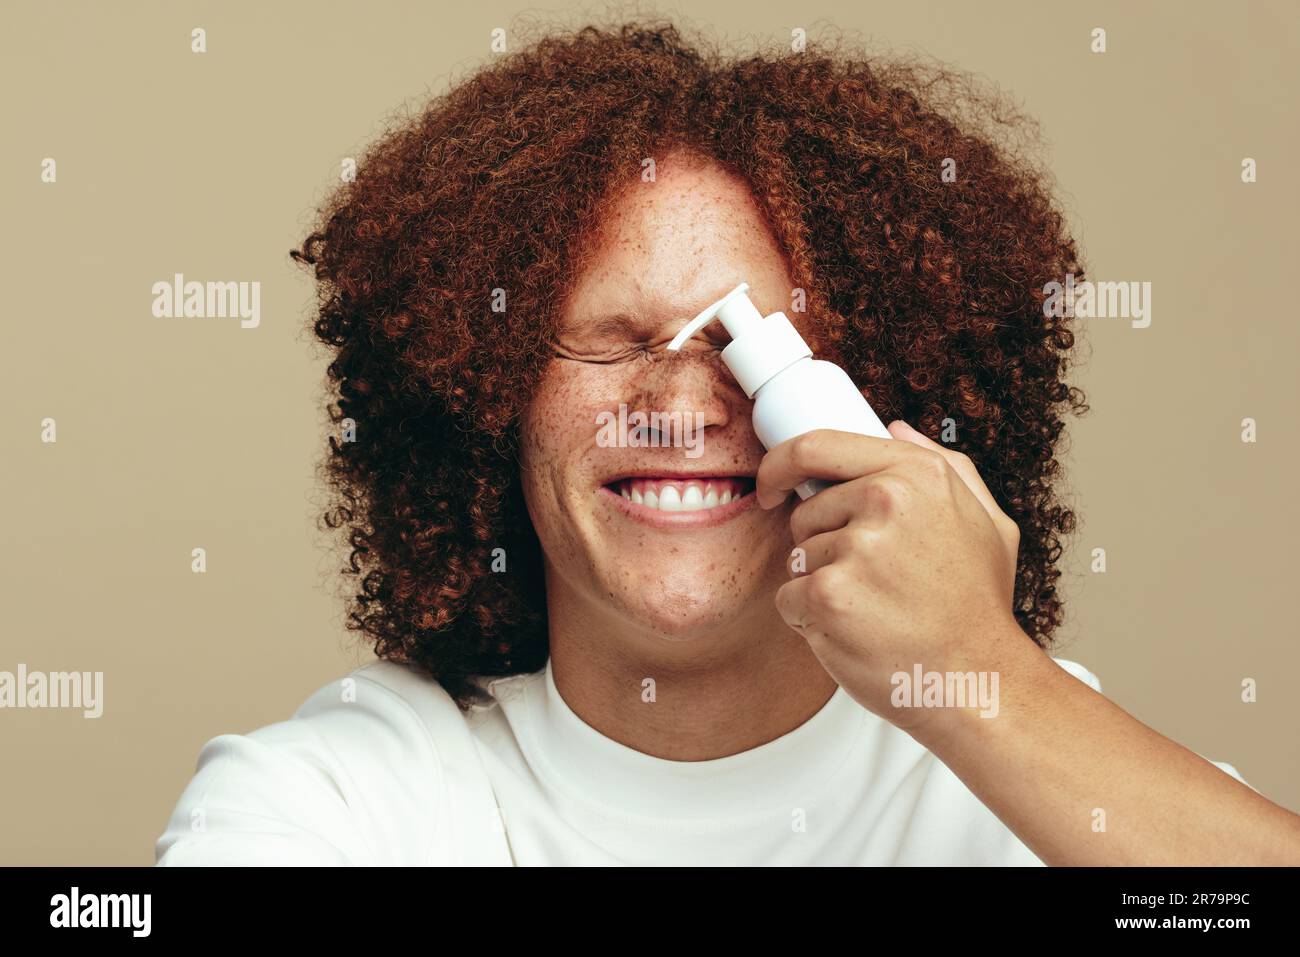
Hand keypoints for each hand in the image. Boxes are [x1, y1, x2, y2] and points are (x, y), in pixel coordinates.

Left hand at [758, 421, 1027, 734]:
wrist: (979, 680)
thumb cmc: (979, 606)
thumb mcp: (985, 521)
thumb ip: (945, 466)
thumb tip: (896, 429)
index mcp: (917, 473)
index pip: (818, 445)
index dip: (782, 464)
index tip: (773, 485)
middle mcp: (886, 499)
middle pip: (806, 513)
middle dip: (823, 546)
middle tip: (872, 582)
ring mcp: (855, 546)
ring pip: (798, 558)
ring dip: (822, 586)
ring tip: (875, 609)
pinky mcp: (828, 593)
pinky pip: (789, 596)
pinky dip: (810, 619)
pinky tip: (855, 631)